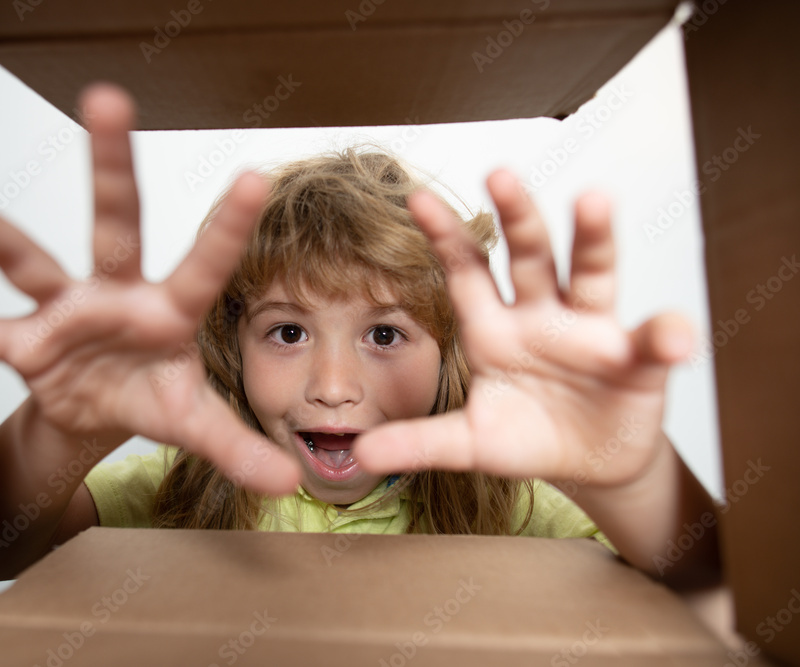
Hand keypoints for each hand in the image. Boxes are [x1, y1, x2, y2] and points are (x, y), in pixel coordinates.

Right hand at [0, 83, 300, 495]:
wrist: (103, 410)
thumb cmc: (155, 396)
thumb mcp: (193, 422)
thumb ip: (236, 446)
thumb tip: (288, 482)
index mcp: (170, 308)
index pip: (204, 263)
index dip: (227, 226)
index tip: (257, 176)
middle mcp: (114, 293)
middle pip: (113, 220)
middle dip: (111, 163)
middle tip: (108, 96)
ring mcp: (62, 310)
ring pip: (18, 254)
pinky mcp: (21, 340)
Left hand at [353, 170, 693, 488]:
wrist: (589, 465)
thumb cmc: (527, 438)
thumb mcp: (471, 444)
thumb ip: (421, 442)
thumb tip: (361, 452)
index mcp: (494, 330)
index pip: (466, 272)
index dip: (444, 237)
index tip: (415, 198)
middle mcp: (541, 316)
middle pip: (529, 255)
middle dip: (515, 216)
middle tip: (500, 175)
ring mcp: (590, 330)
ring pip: (590, 273)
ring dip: (593, 237)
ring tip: (593, 201)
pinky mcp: (637, 358)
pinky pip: (653, 341)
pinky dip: (666, 337)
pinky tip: (674, 338)